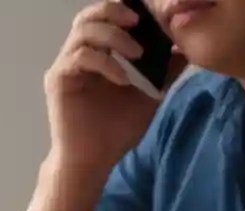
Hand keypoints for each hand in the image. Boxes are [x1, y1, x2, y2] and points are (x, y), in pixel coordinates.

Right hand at [45, 1, 185, 170]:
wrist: (92, 161)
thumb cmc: (115, 132)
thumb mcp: (150, 95)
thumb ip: (165, 70)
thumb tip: (186, 47)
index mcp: (97, 54)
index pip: (106, 18)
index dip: (126, 9)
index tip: (153, 14)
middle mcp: (77, 55)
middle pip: (88, 15)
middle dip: (115, 11)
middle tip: (140, 21)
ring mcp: (66, 66)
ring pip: (83, 31)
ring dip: (113, 36)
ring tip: (137, 53)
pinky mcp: (58, 80)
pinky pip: (80, 58)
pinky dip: (105, 63)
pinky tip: (122, 80)